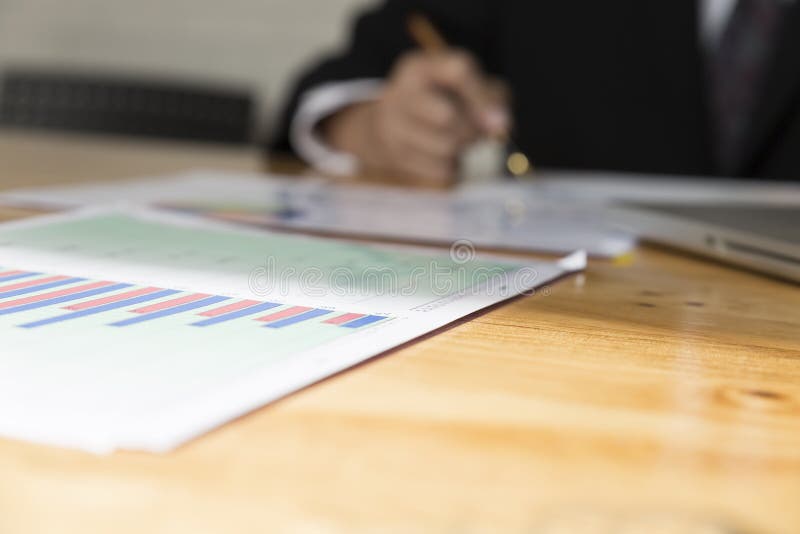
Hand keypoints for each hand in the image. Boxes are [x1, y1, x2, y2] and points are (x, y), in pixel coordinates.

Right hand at [321, 50, 509, 185]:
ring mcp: (392, 125)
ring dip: (461, 150)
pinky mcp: (395, 156)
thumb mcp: (466, 86)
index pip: (457, 72)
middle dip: (471, 130)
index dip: (482, 97)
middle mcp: (401, 92)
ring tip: (457, 142)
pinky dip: (451, 167)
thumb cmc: (440, 100)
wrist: (390, 126)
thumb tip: (501, 126)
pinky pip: (438, 169)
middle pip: (448, 116)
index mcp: (420, 68)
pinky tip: (443, 157)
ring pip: (445, 147)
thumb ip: (492, 97)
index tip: (500, 123)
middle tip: (475, 132)